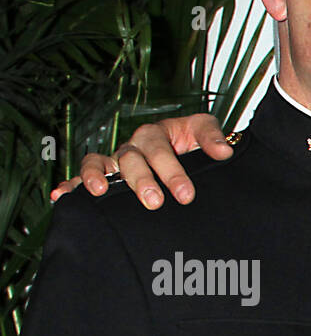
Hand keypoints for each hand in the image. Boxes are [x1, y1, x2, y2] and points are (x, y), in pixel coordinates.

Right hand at [51, 114, 228, 207]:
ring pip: (99, 162)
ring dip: (96, 176)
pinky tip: (61, 196)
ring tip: (100, 191)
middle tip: (155, 202)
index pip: (159, 149)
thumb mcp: (203, 133)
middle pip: (131, 159)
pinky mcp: (104, 176)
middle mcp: (132, 147)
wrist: (188, 156)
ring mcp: (115, 161)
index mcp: (156, 135)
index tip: (185, 195)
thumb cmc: (193, 145)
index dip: (171, 171)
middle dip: (142, 181)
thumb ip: (213, 138)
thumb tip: (224, 152)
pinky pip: (81, 177)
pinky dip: (70, 185)